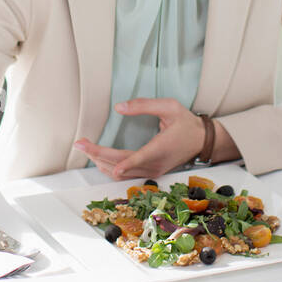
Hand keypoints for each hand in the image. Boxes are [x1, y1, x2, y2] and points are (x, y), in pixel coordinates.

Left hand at [73, 97, 206, 178]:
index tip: (108, 163)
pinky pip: (124, 175)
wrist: (202, 141)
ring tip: (85, 148)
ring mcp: (152, 172)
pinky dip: (109, 167)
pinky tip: (97, 158)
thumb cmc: (185, 122)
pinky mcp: (149, 173)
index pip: (139, 157)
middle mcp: (155, 164)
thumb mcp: (169, 106)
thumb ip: (144, 105)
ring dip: (100, 161)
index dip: (124, 162)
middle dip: (97, 154)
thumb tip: (118, 107)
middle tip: (79, 143)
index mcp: (161, 148)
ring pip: (120, 173)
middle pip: (121, 165)